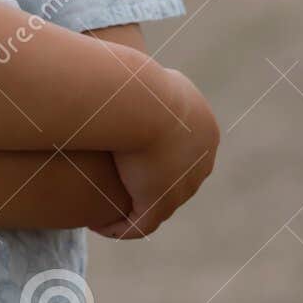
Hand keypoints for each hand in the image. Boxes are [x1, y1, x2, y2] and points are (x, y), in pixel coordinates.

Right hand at [91, 69, 218, 239]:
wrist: (140, 100)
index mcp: (204, 130)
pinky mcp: (161, 201)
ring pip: (156, 205)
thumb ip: (143, 84)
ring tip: (104, 211)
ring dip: (131, 209)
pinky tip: (98, 226)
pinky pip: (141, 223)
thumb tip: (134, 79)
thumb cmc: (136, 81)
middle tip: (117, 188)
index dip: (155, 159)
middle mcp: (202, 160)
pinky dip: (121, 228)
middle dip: (147, 186)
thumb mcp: (144, 74)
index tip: (128, 161)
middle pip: (174, 180)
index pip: (183, 151)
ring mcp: (185, 184)